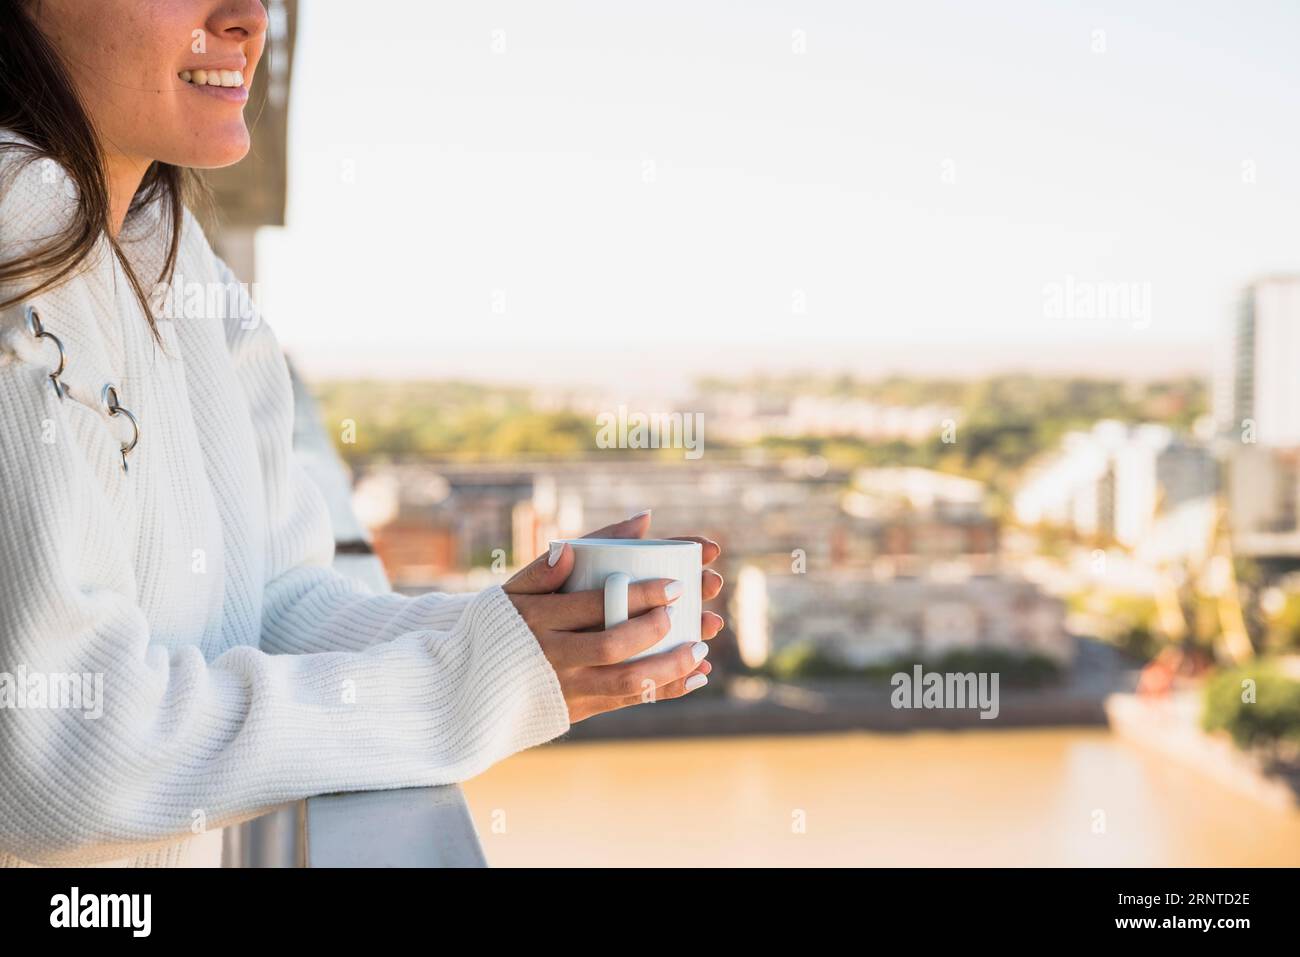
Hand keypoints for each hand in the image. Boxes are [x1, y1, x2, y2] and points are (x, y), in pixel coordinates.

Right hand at [503, 510, 724, 722]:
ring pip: (625, 682)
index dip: (639, 595)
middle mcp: (551, 655)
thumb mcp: (514, 589)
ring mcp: (564, 688)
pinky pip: (626, 702)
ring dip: (670, 665)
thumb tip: (604, 534)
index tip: (676, 584)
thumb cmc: (502, 624)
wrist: (469, 685)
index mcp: (537, 618)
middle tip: (685, 610)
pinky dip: (665, 689)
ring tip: (702, 646)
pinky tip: (695, 675)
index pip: (595, 604)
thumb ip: (553, 562)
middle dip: (657, 628)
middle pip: (613, 645)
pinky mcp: (575, 711)